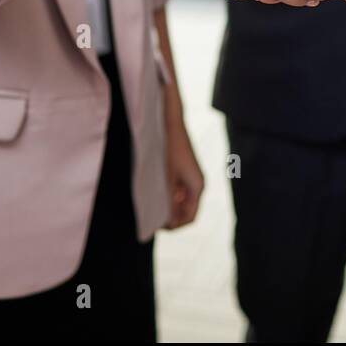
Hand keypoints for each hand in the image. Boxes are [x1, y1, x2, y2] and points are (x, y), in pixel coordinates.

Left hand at [162, 82, 202, 229]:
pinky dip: (164, 194)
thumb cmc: (168, 147)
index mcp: (197, 186)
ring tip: (147, 204)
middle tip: (148, 217)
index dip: (174, 226)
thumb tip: (166, 222)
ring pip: (178, 201)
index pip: (189, 218)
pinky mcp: (181, 170)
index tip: (156, 225)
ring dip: (165, 206)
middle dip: (168, 216)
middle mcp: (196, 184)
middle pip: (183, 211)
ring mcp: (188, 177)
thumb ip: (166, 200)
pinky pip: (174, 191)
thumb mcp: (165, 177)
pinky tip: (150, 190)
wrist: (169, 120)